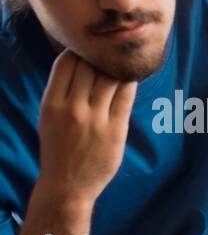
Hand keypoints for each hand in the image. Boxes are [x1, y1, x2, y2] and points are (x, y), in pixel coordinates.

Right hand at [37, 51, 136, 203]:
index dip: (79, 52)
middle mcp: (72, 109)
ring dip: (117, 68)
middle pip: (90, 68)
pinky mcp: (116, 130)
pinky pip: (126, 97)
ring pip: (110, 79)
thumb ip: (63, 92)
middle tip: (110, 53)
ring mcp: (96, 120)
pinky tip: (132, 77)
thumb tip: (82, 63)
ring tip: (122, 62)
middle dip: (100, 58)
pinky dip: (129, 83)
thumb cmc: (58, 148)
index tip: (89, 49)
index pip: (66, 63)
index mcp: (51, 103)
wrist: (67, 185)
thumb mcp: (49, 116)